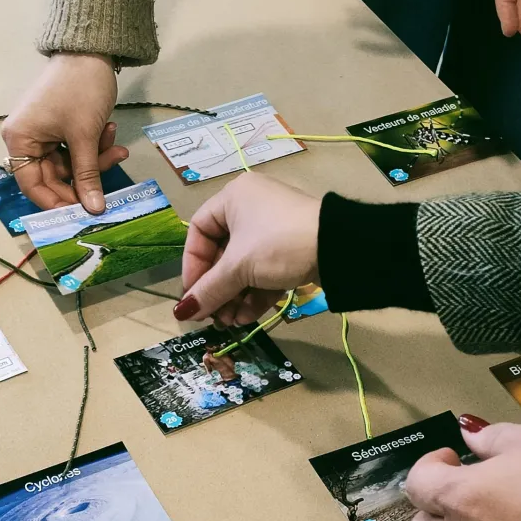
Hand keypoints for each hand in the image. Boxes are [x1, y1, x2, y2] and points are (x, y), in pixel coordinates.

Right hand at [0, 52, 125, 213]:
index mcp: (20, 139)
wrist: (92, 50)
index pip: (32, 185)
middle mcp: (25, 137)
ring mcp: (43, 131)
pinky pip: (75, 148)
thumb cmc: (80, 91)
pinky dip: (94, 146)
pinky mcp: (60, 125)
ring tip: (117, 147)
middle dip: (85, 176)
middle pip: (54, 176)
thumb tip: (92, 209)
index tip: (79, 214)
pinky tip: (110, 132)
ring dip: (95, 159)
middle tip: (108, 185)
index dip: (56, 202)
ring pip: (70, 163)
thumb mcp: (85, 138)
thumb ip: (87, 176)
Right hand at [175, 174, 320, 325]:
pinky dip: (254, 294)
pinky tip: (247, 317)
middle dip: (216, 289)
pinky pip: (264, 272)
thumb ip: (208, 291)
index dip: (192, 265)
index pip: (199, 231)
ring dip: (234, 297)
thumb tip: (181, 313)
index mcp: (233, 198)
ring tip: (230, 322)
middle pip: (221, 253)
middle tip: (212, 316)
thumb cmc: (279, 245)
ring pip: (244, 267)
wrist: (339, 248)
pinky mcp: (291, 249)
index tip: (193, 295)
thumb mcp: (239, 267)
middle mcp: (251, 208)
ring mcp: (273, 230)